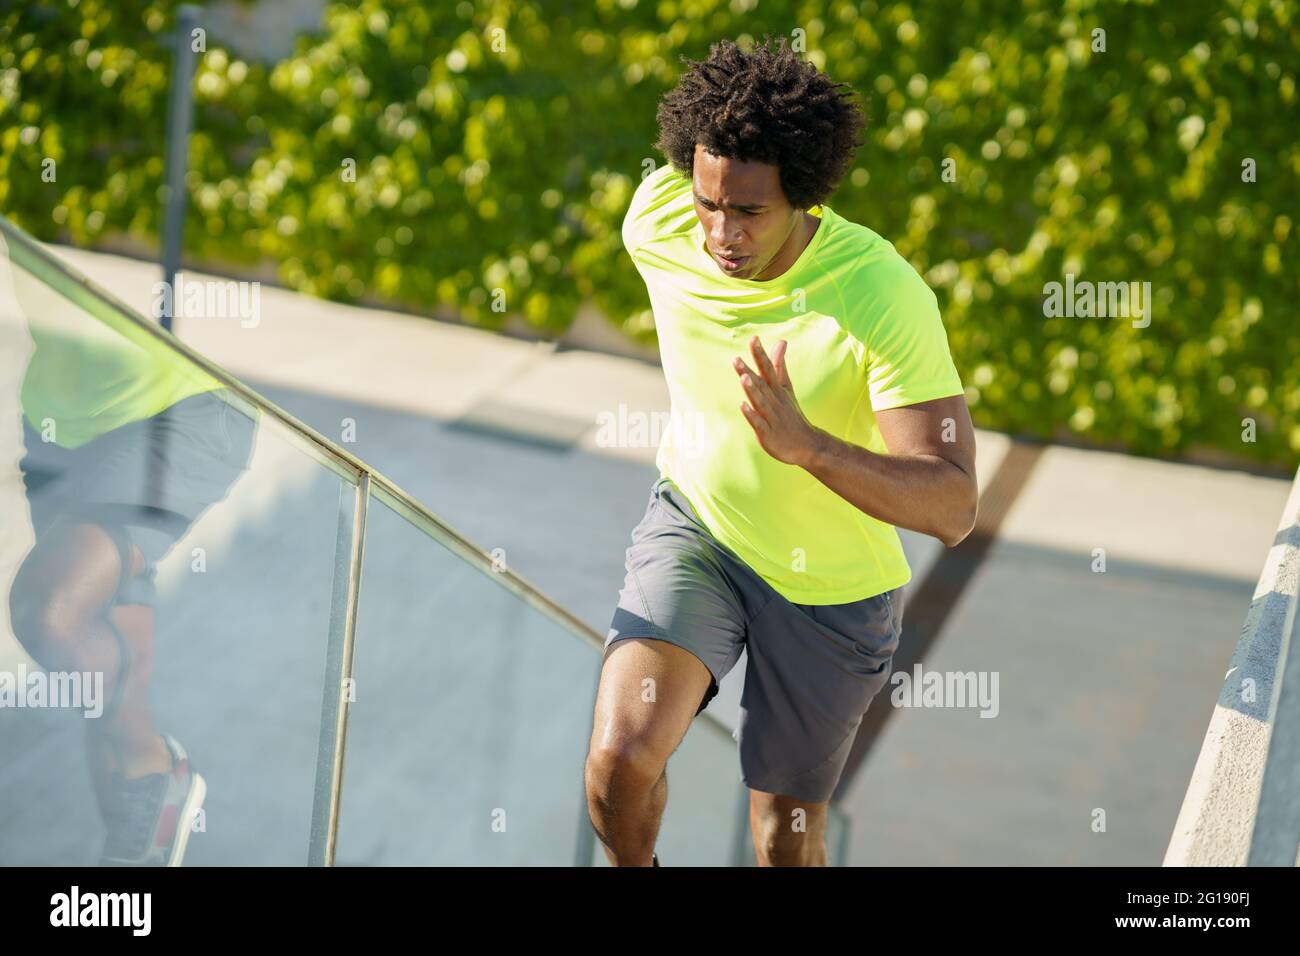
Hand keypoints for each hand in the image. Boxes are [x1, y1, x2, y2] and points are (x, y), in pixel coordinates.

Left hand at [734, 336, 822, 467]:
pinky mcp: (768, 434)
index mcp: (778, 390)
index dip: (760, 355)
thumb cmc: (792, 414)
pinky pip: (759, 423)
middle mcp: (775, 402)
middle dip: (749, 371)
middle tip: (736, 359)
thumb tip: (781, 341)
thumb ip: (779, 365)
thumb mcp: (787, 388)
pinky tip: (742, 406)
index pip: (768, 369)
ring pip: (761, 402)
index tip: (753, 339)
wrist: (807, 445)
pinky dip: (752, 415)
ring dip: (752, 390)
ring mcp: (772, 418)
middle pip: (761, 384)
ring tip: (743, 378)